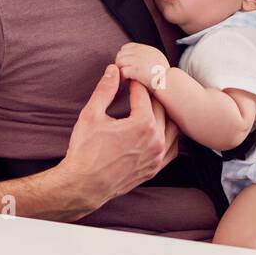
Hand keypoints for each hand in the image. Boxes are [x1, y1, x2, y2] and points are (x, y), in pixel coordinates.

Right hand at [59, 65, 178, 210]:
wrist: (83, 185)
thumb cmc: (85, 150)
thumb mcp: (91, 115)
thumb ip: (105, 90)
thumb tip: (113, 70)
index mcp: (142, 124)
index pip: (144, 94)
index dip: (135, 83)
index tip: (129, 77)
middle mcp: (156, 140)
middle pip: (160, 108)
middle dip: (150, 95)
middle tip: (140, 87)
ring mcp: (158, 156)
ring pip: (171, 127)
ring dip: (163, 114)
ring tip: (149, 106)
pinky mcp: (156, 168)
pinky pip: (172, 147)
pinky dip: (168, 135)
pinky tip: (158, 128)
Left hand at [115, 42, 169, 91]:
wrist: (168, 82)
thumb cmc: (163, 74)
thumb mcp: (157, 58)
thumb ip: (146, 56)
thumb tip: (134, 59)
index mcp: (145, 48)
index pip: (127, 47)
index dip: (125, 56)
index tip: (127, 64)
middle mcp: (141, 52)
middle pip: (121, 54)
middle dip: (120, 63)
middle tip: (125, 71)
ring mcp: (138, 60)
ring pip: (119, 62)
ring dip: (120, 70)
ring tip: (125, 76)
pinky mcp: (135, 70)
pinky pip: (122, 71)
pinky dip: (122, 76)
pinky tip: (126, 80)